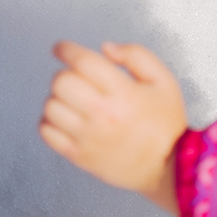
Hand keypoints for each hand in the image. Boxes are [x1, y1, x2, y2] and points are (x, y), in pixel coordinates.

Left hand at [40, 41, 186, 214]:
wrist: (169, 169)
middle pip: (62, 82)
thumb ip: (135, 55)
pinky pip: (47, 133)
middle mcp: (102, 114)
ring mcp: (88, 137)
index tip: (61, 47)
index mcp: (123, 92)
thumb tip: (105, 47)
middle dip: (64, 73)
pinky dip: (49, 121)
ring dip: (57, 97)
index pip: (84, 62)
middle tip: (74, 77)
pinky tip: (64, 118)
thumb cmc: (165, 122)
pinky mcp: (80, 156)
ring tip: (71, 99)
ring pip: (51, 106)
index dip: (66, 49)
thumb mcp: (163, 79)